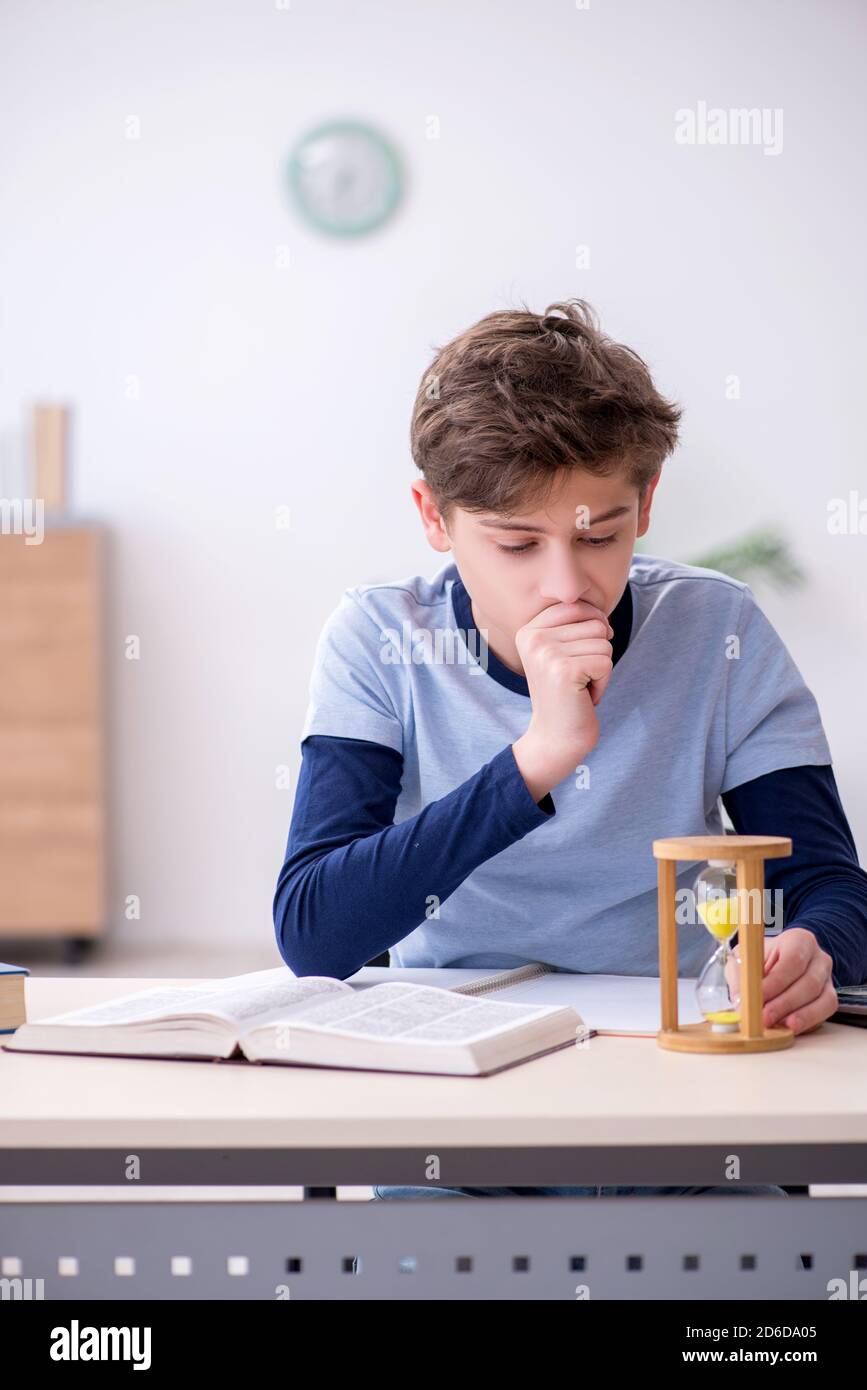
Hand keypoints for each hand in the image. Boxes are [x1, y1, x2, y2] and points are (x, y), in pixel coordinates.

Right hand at [511, 599, 613, 800]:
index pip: (577, 605)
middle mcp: (533, 638)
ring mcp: (546, 653)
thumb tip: (603, 616)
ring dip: (600, 669)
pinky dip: (602, 683)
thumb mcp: (563, 652)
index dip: (592, 629)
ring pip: (604, 643)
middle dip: (597, 652)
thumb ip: (576, 625)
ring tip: (579, 686)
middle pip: (596, 623)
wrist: (556, 737)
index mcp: (528, 629)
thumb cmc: (567, 693)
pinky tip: (583, 696)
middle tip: (577, 677)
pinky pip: (606, 662)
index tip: (577, 657)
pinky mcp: (564, 670)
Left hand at [726, 929, 836, 1035]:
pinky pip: (826, 1014)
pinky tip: (791, 1028)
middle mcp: (819, 959)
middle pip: (809, 983)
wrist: (776, 963)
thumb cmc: (761, 959)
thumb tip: (740, 1001)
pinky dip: (808, 1023)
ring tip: (780, 1026)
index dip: (776, 981)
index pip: (793, 960)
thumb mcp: (745, 959)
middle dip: (785, 1004)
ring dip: (801, 1016)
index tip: (758, 997)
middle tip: (765, 1017)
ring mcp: (828, 980)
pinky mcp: (829, 999)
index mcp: (799, 940)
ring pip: (824, 1000)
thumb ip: (741, 976)